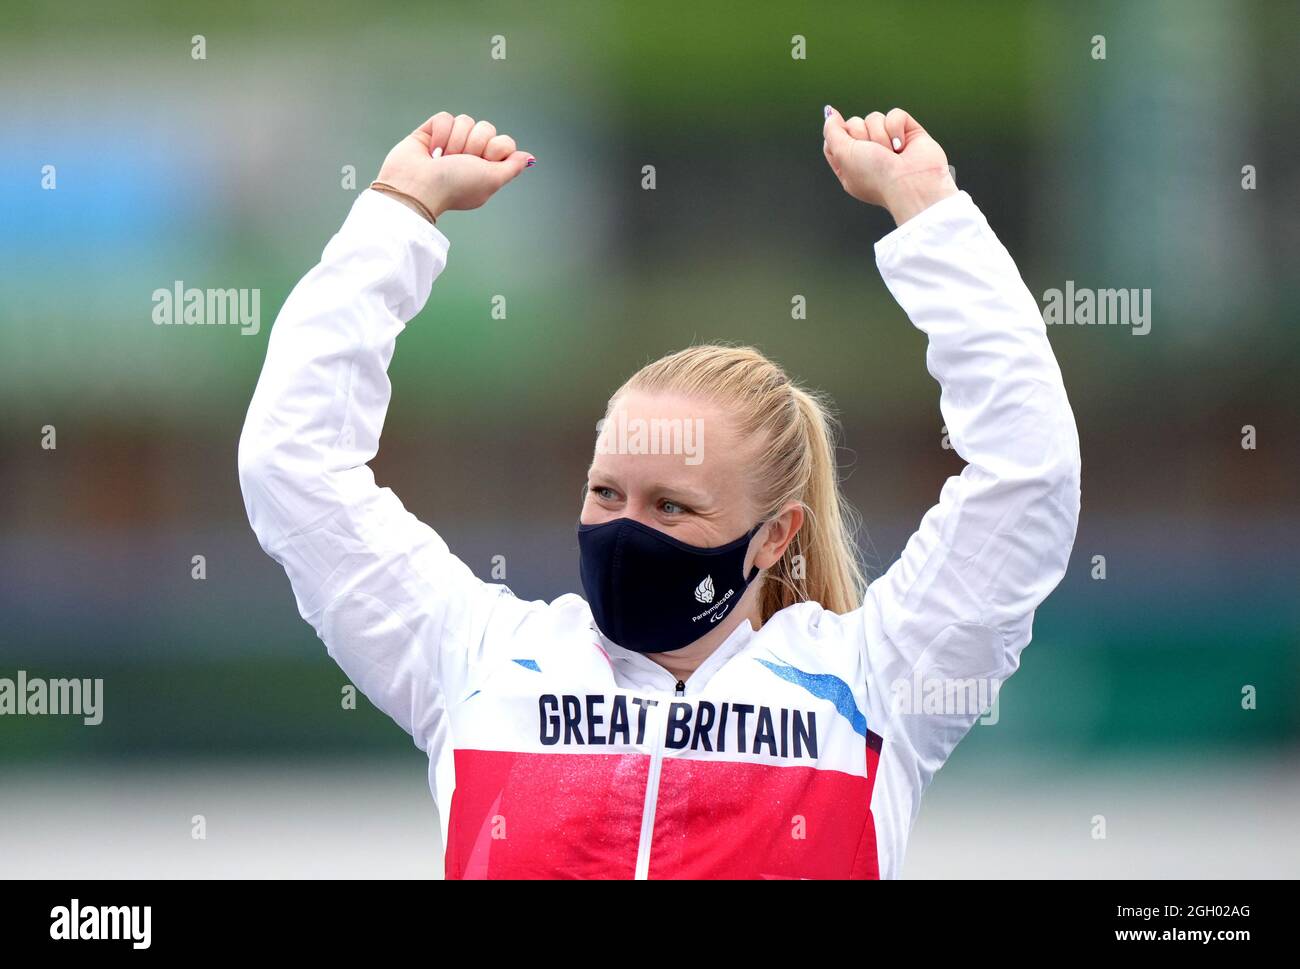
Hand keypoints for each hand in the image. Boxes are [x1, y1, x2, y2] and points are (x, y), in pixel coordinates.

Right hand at [376, 112, 534, 219]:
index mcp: (486, 168)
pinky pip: (444, 117)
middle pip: (485, 128)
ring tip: (443, 159)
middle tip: (460, 162)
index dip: (497, 148)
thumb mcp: (492, 179)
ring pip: (465, 121)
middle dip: (474, 144)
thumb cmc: (455, 186)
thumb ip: (512, 167)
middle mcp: (469, 155)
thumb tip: (529, 157)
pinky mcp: (430, 133)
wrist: (418, 185)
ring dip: (455, 141)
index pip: (504, 142)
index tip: (485, 161)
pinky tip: (432, 151)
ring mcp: (449, 143)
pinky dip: (439, 133)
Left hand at [821, 106, 956, 225]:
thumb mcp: (842, 154)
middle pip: (854, 124)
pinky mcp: (909, 134)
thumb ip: (832, 131)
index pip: (834, 140)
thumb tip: (830, 112)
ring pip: (874, 118)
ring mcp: (890, 144)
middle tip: (874, 154)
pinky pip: (895, 114)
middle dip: (861, 136)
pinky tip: (903, 146)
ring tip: (892, 153)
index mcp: (850, 167)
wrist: (911, 184)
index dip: (838, 138)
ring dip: (880, 135)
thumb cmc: (875, 176)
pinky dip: (896, 128)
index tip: (846, 148)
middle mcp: (870, 156)